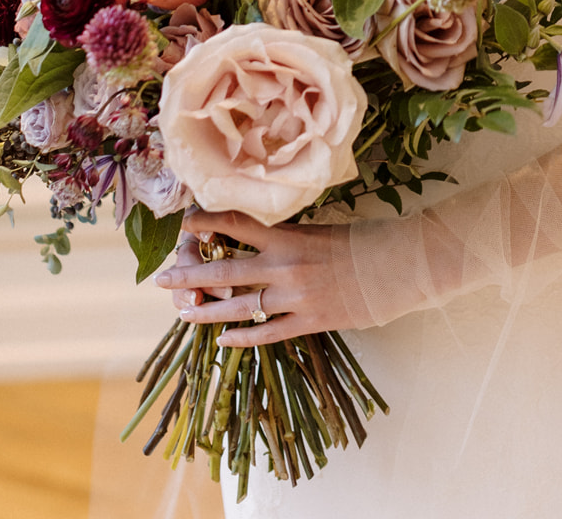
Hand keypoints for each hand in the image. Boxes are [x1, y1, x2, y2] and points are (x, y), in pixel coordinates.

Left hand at [153, 209, 376, 347]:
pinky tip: (223, 341)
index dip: (207, 221)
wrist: (400, 265)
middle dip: (190, 274)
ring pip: (239, 306)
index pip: (238, 224)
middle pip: (226, 270)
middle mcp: (286, 265)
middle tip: (161, 279)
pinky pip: (267, 333)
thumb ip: (292, 237)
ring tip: (184, 311)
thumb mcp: (324, 230)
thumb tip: (265, 237)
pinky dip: (243, 337)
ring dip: (207, 310)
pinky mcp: (310, 321)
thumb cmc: (366, 240)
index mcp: (290, 235)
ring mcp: (296, 297)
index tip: (185, 220)